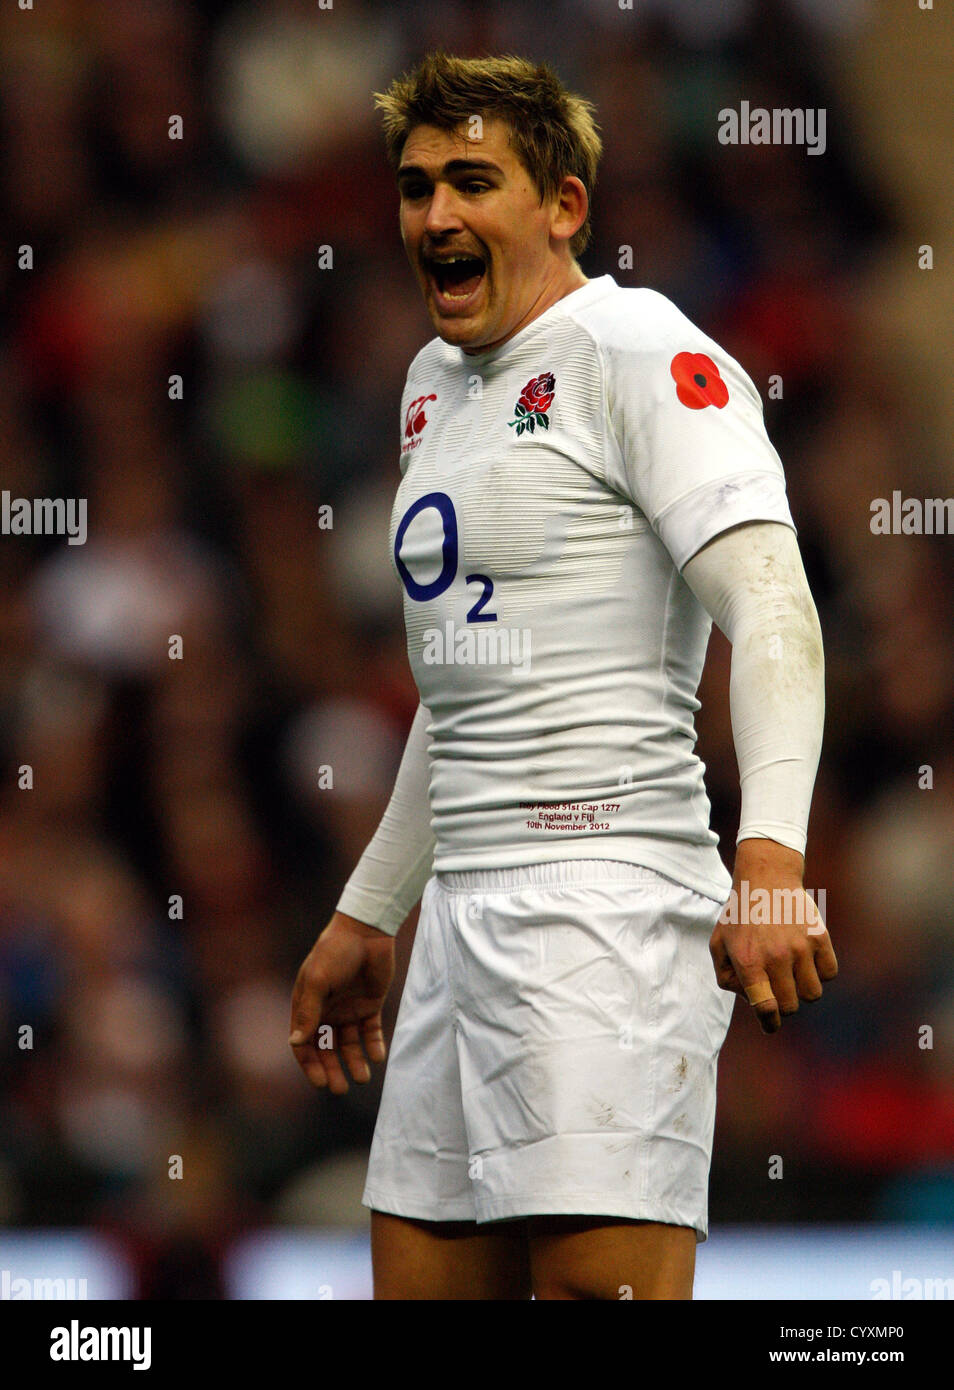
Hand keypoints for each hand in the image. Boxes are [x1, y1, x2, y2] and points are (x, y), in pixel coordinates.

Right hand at [289, 912, 394, 1092]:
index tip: (321, 1082)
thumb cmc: (335, 952)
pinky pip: (370, 1031)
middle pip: (327, 1049)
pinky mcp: (370, 1004)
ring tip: (363, 1078)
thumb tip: (296, 1042)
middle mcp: (326, 1010)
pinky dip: (373, 1045)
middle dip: (333, 1069)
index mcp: (307, 1005)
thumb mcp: (318, 981)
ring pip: (349, 1044)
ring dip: (354, 1062)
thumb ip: (308, 1011)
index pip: (304, 1043)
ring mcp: (349, 1008)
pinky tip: (377, 1057)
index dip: (310, 1064)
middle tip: (342, 1088)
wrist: (367, 930)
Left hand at [710, 839, 837, 1034]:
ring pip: (813, 993)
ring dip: (803, 989)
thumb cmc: (739, 916)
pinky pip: (829, 973)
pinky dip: (821, 972)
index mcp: (748, 962)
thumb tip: (750, 1000)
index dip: (769, 1022)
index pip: (766, 1008)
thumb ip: (727, 976)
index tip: (771, 1023)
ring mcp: (800, 947)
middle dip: (784, 1003)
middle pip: (791, 1006)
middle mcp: (776, 957)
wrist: (765, 878)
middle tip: (778, 987)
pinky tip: (808, 960)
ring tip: (793, 972)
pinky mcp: (819, 937)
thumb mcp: (719, 943)